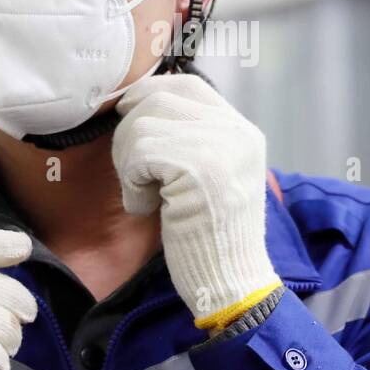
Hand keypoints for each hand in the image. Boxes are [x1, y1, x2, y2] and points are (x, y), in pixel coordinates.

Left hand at [113, 74, 279, 330]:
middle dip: (130, 134)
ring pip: (142, 126)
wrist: (232, 283)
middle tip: (135, 174)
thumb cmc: (211, 236)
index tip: (127, 116)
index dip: (149, 94)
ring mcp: (220, 148)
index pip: (187, 85)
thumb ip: (191, 139)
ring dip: (128, 164)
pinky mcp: (198, 170)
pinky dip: (133, 185)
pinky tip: (147, 208)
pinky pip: (140, 155)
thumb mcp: (213, 175)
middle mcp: (235, 132)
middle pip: (158, 100)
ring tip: (146, 195)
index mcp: (242, 131)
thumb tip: (138, 103)